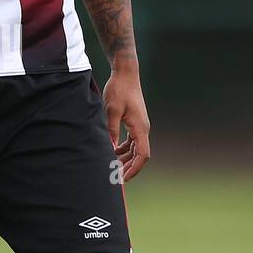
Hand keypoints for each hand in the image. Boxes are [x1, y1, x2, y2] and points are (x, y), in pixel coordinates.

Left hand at [104, 64, 150, 181]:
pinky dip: (124, 148)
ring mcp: (140, 125)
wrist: (126, 74)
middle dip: (129, 167)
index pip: (143, 155)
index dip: (135, 168)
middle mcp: (143, 128)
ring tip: (112, 167)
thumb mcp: (112, 111)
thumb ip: (111, 131)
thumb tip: (109, 149)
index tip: (124, 177)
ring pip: (135, 148)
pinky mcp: (135, 122)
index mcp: (140, 128)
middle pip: (140, 154)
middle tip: (116, 177)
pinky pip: (132, 141)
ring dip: (126, 158)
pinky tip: (114, 152)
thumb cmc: (119, 90)